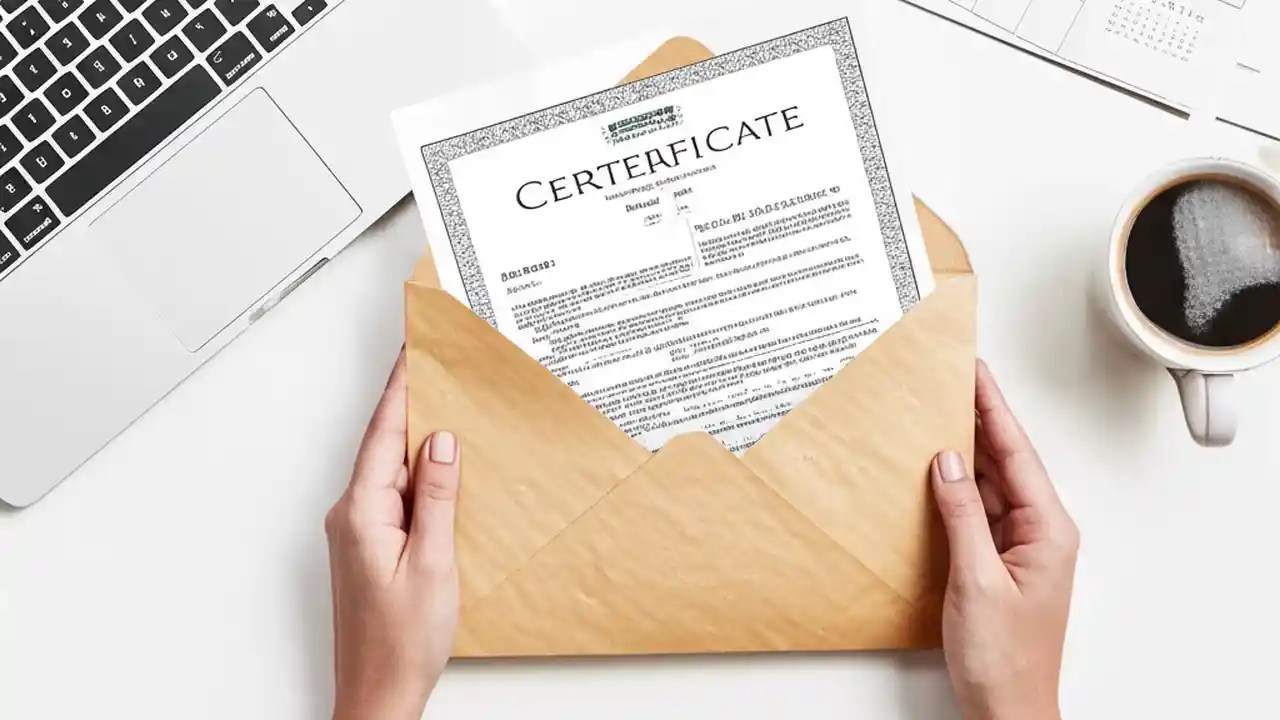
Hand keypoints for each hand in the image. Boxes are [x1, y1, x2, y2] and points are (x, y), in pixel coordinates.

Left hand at [325, 352, 460, 719]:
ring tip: (447, 405)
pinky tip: (440, 469)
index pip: (384, 433)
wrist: (379, 694)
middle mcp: (352, 515)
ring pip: (391, 469)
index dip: (402, 389)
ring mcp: (358, 531)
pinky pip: (395, 494)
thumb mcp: (433, 563)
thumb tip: (442, 442)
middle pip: (384, 444)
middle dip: (411, 403)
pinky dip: (418, 473)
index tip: (414, 351)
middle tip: (436, 363)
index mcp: (362, 513)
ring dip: (417, 439)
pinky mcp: (370, 546)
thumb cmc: (401, 643)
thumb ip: (438, 498)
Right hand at [931, 361, 1077, 719]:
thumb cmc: (1004, 659)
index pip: (1016, 454)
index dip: (994, 409)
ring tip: (938, 412)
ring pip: (988, 484)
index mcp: (1048, 530)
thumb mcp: (976, 580)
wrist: (1007, 710)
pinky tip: (935, 471)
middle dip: (979, 419)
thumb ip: (962, 515)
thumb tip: (947, 463)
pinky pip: (976, 511)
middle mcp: (1038, 532)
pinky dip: (954, 488)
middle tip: (951, 379)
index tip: (975, 373)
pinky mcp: (996, 561)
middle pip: (1004, 461)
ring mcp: (1018, 547)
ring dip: (963, 451)